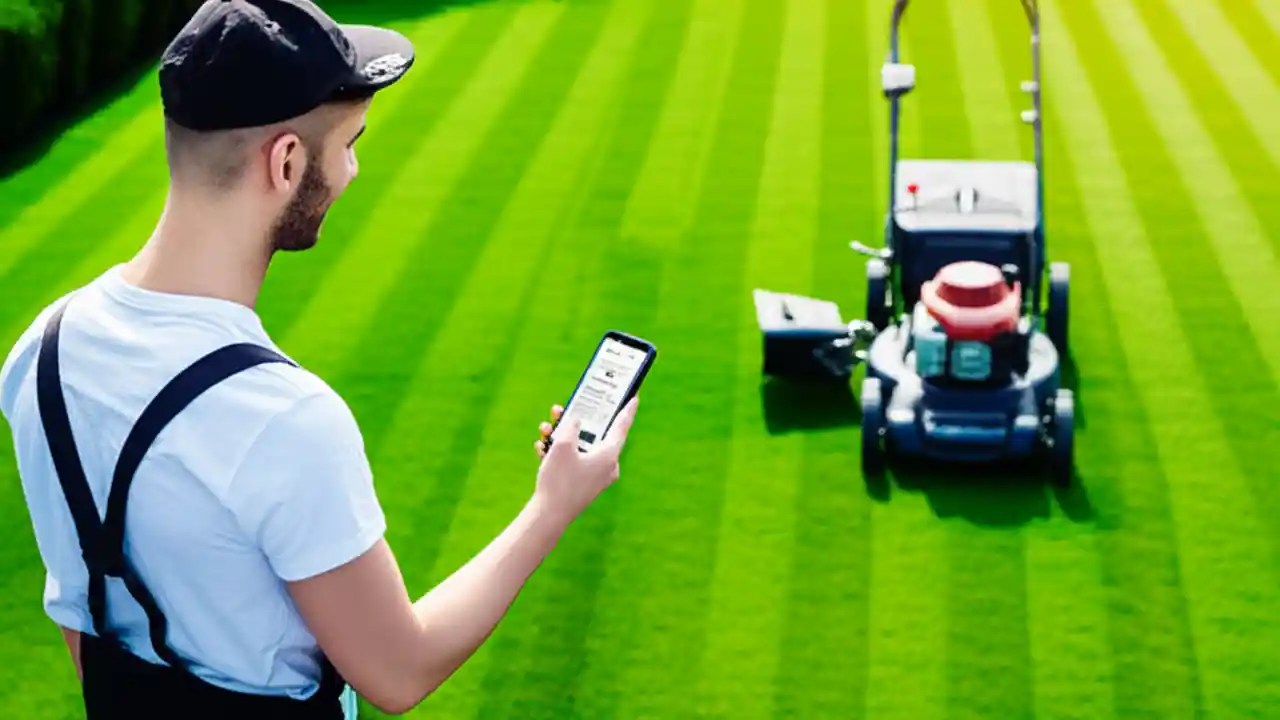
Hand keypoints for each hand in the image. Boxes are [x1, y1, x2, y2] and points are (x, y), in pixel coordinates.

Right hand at [531, 396, 639, 522]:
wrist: (549, 516)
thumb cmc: (560, 480)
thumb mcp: (563, 445)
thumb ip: (571, 426)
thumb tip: (575, 421)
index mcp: (609, 455)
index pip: (622, 426)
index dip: (627, 410)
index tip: (634, 398)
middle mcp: (607, 466)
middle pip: (595, 435)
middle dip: (577, 421)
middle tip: (567, 408)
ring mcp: (595, 477)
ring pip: (580, 447)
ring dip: (562, 437)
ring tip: (546, 428)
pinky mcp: (583, 484)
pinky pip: (573, 461)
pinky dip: (559, 453)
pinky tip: (541, 447)